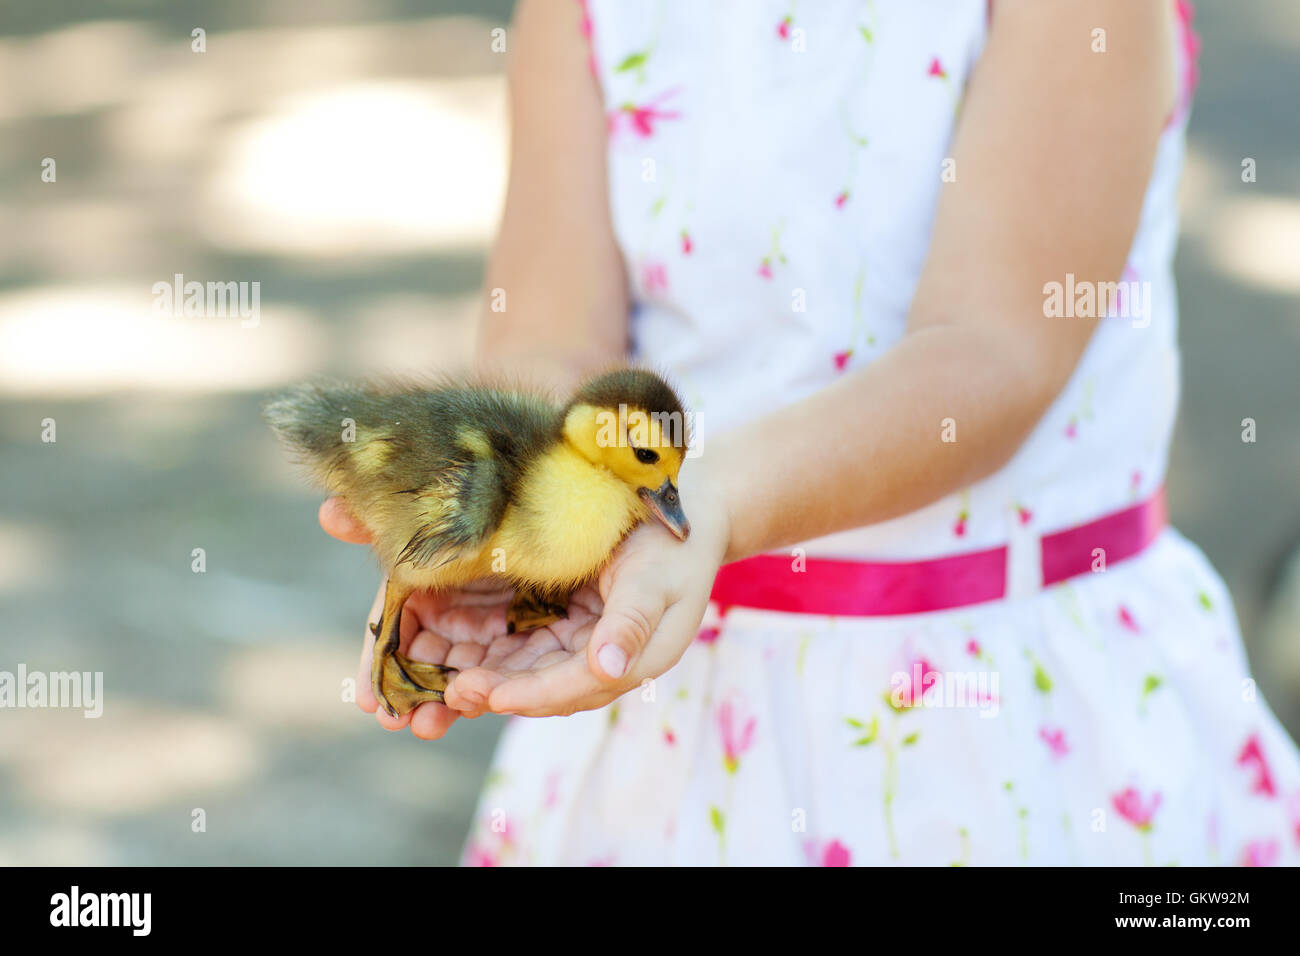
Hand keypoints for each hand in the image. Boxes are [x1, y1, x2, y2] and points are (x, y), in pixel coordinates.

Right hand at [320, 498, 520, 739]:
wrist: (596, 519)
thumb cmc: (522, 508)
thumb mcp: (463, 515)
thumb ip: (397, 523)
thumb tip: (326, 513)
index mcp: (434, 575)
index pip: (394, 622)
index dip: (379, 660)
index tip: (365, 696)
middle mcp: (460, 604)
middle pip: (425, 656)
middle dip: (407, 692)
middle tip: (393, 721)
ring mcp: (495, 626)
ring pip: (461, 671)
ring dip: (442, 702)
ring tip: (427, 726)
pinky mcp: (533, 642)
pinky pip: (506, 672)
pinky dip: (489, 692)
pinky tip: (476, 707)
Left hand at [453, 471, 730, 716]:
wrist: (684, 513)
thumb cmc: (673, 543)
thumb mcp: (656, 578)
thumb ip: (632, 622)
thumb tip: (609, 669)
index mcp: (638, 658)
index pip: (578, 684)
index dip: (533, 692)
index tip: (489, 694)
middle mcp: (607, 660)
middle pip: (548, 687)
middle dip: (499, 692)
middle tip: (450, 693)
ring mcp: (585, 644)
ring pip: (530, 672)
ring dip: (490, 678)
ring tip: (444, 681)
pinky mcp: (566, 625)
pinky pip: (523, 646)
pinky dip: (491, 652)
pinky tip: (455, 650)